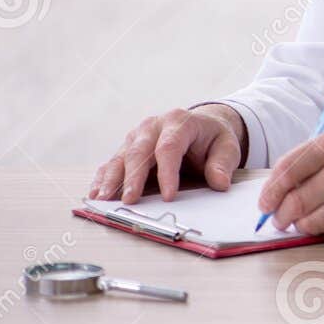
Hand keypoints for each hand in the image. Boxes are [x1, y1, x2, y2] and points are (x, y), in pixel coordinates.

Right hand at [90, 104, 247, 203]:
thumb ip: (223, 164)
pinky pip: (111, 163)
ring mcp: (136, 136)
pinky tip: (96, 194)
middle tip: (129, 202)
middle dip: (133, 178)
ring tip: (103, 200)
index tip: (169, 196)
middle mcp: (153, 126)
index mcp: (179, 121)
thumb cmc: (212, 138)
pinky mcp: (126, 148)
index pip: (170, 147)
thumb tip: (220, 183)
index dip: (168, 172)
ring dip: (111, 180)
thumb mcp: (227, 146)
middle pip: (139, 151)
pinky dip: (103, 179)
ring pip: (120, 157)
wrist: (201, 126)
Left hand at [257, 131, 323, 239]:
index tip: (265, 204)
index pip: (287, 169)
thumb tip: (273, 194)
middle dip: (281, 215)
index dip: (270, 191)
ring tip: (312, 220)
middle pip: (293, 199)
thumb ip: (313, 163)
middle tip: (281, 220)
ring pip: (308, 221)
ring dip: (303, 225)